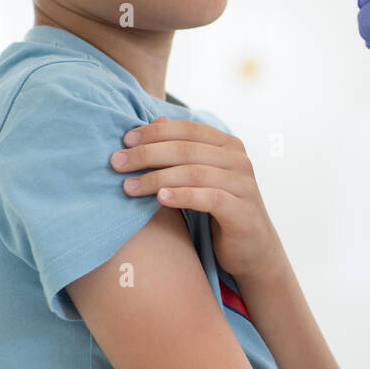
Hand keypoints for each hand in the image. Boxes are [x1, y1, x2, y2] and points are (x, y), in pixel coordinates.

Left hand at [110, 117, 285, 281]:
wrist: (252, 247)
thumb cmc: (220, 208)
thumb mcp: (201, 175)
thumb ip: (183, 149)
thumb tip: (155, 122)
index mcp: (228, 144)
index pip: (187, 129)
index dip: (154, 132)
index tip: (125, 141)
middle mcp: (239, 159)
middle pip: (186, 149)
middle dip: (147, 154)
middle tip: (117, 163)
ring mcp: (243, 184)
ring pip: (194, 172)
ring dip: (157, 178)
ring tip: (128, 186)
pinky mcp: (243, 210)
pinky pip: (209, 198)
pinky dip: (182, 196)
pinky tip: (160, 198)